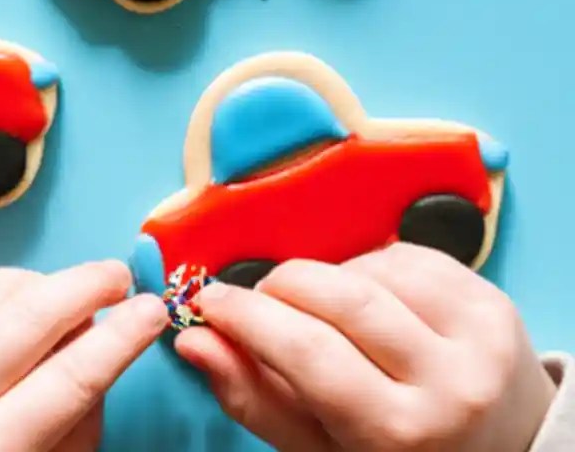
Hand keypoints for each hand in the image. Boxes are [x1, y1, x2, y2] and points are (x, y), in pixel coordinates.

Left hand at [0, 261, 168, 451]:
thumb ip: (68, 431)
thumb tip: (99, 359)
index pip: (73, 376)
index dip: (122, 336)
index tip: (153, 311)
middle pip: (34, 314)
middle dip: (88, 284)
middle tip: (121, 277)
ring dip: (42, 281)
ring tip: (72, 290)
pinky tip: (14, 309)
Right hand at [177, 243, 555, 450]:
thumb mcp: (319, 448)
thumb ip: (253, 398)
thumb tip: (194, 340)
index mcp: (398, 432)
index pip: (307, 351)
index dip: (246, 316)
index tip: (209, 302)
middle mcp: (450, 382)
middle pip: (340, 297)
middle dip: (279, 285)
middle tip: (256, 300)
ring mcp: (480, 336)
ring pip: (371, 268)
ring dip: (327, 278)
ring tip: (320, 311)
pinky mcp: (493, 300)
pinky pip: (408, 255)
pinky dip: (368, 265)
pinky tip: (365, 298)